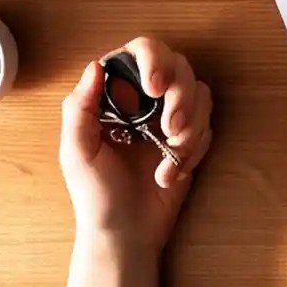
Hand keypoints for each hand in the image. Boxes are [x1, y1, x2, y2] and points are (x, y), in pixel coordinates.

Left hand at [60, 37, 213, 252]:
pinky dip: (194, 150)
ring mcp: (169, 118)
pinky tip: (170, 175)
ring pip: (200, 95)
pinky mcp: (190, 140)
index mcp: (114, 93)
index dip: (155, 61)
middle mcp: (144, 99)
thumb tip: (95, 66)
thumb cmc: (95, 194)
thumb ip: (80, 107)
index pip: (142, 52)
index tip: (155, 88)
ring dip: (191, 127)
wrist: (125, 234)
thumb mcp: (78, 151)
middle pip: (179, 67)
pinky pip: (208, 127)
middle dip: (181, 98)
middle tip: (170, 128)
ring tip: (170, 160)